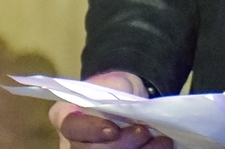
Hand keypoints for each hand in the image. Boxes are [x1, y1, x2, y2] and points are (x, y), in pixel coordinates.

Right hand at [48, 71, 172, 148]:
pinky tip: (160, 146)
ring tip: (157, 140)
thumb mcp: (115, 83)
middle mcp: (71, 141)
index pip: (72, 127)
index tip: (114, 129)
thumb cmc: (116, 88)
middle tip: (143, 131)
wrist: (129, 99)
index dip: (92, 130)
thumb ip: (112, 94)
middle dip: (120, 144)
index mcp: (65, 116)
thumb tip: (121, 109)